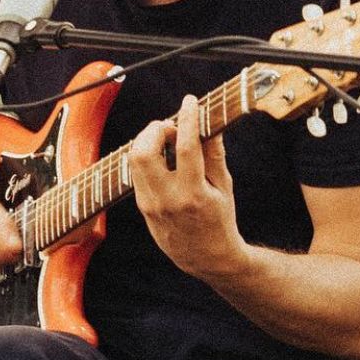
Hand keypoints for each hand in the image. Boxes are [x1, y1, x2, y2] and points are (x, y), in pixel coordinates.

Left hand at [130, 93, 245, 280]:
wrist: (205, 257)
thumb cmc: (220, 219)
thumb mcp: (224, 187)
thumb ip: (215, 154)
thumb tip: (209, 122)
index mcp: (194, 193)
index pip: (185, 147)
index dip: (187, 119)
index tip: (190, 101)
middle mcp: (167, 198)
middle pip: (145, 151)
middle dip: (155, 129)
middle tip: (172, 125)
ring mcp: (150, 203)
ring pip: (134, 159)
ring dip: (147, 140)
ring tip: (167, 139)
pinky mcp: (141, 206)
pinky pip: (136, 172)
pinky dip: (145, 156)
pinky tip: (161, 154)